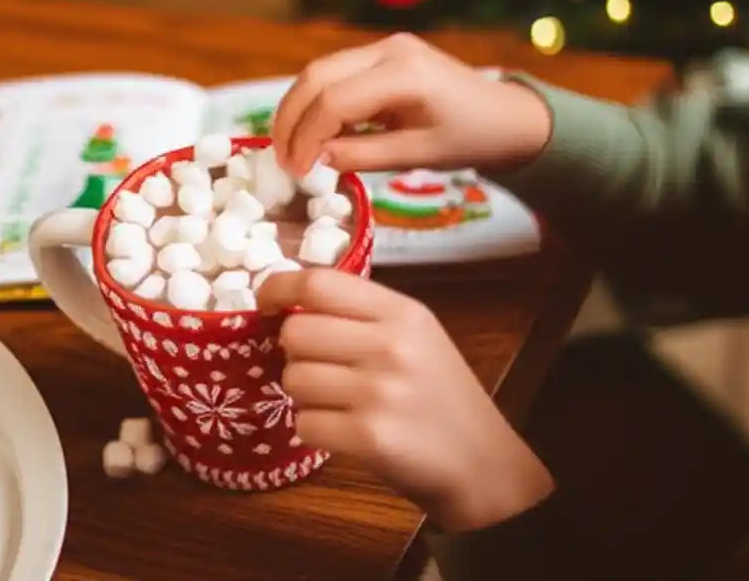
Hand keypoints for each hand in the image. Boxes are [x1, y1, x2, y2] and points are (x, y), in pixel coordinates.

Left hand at [257, 269, 553, 530]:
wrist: (483, 465)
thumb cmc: (440, 397)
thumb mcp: (417, 337)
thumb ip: (362, 316)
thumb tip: (288, 304)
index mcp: (402, 313)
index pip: (319, 283)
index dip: (279, 288)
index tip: (265, 304)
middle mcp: (390, 345)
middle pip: (296, 333)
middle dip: (294, 354)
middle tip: (320, 370)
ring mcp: (380, 392)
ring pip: (293, 379)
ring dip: (304, 396)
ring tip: (338, 404)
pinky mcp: (369, 436)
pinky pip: (304, 423)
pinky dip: (314, 430)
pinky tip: (343, 432)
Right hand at [271, 33, 551, 175]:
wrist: (505, 115)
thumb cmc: (469, 138)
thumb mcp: (418, 155)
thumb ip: (364, 155)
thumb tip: (316, 160)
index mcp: (404, 73)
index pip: (334, 100)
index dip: (306, 137)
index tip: (296, 172)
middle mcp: (389, 50)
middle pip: (316, 76)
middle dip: (290, 119)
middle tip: (282, 161)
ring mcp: (383, 48)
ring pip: (318, 72)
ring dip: (298, 110)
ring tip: (292, 150)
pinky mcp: (380, 55)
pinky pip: (333, 75)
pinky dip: (316, 103)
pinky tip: (315, 135)